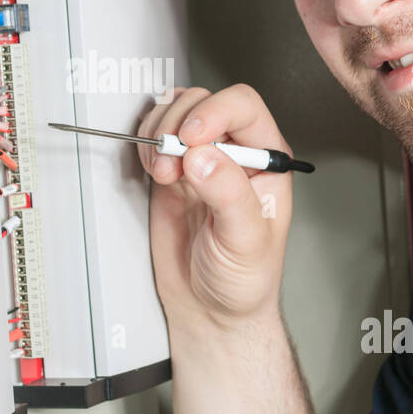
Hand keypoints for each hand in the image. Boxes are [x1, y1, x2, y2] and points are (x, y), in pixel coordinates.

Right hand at [136, 84, 293, 331]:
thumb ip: (229, 195)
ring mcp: (201, 160)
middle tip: (170, 162)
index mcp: (267, 160)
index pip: (244, 108)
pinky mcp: (172, 173)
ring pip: (177, 112)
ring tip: (162, 169)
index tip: (191, 138)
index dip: (215, 112)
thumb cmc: (244, 281)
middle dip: (179, 124)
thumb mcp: (246, 241)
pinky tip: (153, 168)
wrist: (210, 310)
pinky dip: (145, 144)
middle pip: (204, 102)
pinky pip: (154, 137)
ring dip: (159, 132)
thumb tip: (203, 156)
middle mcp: (235, 153)